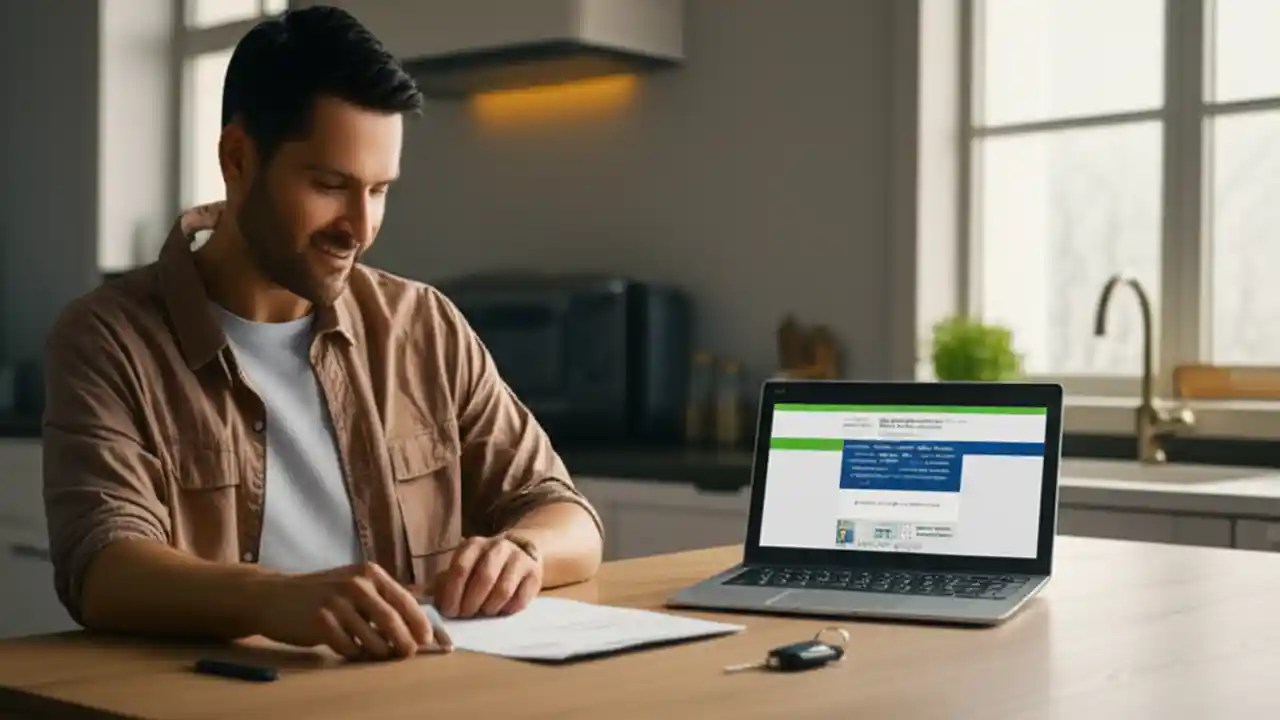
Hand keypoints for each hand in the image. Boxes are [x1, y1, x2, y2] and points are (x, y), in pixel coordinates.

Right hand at [256, 562, 436, 660]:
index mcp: (369, 573)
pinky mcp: (321, 623)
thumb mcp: (353, 584)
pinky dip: (354, 654)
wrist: (274, 596)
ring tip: (377, 653)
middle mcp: (356, 584)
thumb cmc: (322, 592)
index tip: (429, 640)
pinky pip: (349, 648)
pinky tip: (349, 648)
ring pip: (373, 639)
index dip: (420, 623)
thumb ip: (381, 599)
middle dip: (405, 642)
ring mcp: (338, 603)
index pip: (404, 600)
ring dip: (379, 652)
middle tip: (408, 654)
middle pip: (392, 621)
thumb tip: (415, 625)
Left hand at [433, 535, 542, 618]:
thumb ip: (441, 584)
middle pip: (483, 578)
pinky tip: (501, 611)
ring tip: (484, 612)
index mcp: (474, 545)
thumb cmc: (481, 567)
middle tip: (466, 615)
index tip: (450, 612)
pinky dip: (508, 609)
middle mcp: (497, 547)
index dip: (453, 594)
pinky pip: (521, 598)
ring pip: (503, 590)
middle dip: (471, 603)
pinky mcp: (534, 574)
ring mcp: (519, 559)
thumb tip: (416, 598)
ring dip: (489, 608)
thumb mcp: (461, 568)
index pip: (460, 569)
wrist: (520, 553)